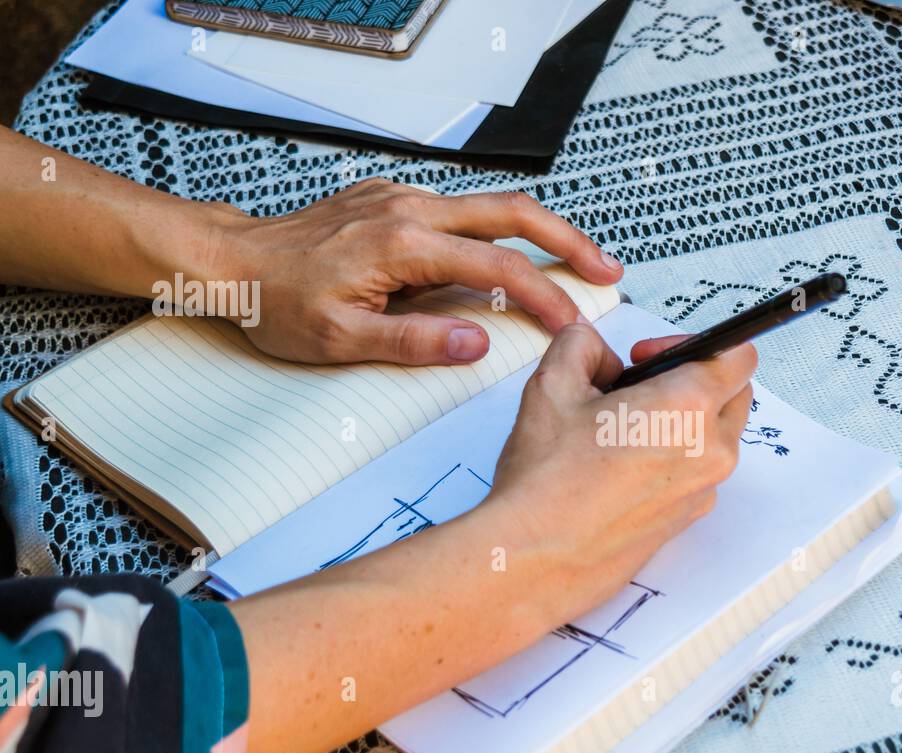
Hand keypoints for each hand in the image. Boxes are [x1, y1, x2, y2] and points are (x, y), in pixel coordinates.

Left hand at [216, 178, 621, 364]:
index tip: (574, 324)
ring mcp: (402, 199)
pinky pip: (460, 211)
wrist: (231, 262)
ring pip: (490, 206)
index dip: (546, 296)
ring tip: (573, 264)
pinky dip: (498, 231)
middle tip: (606, 270)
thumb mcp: (342, 339)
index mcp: (404, 243)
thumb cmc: (278, 302)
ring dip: (538, 233)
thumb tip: (477, 340)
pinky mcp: (393, 200)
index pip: (499, 267)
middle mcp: (410, 209)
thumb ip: (416, 341)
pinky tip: (510, 256)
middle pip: (513, 212)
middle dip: (569, 240)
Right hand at [482, 325, 756, 625]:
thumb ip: (581, 345)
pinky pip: (697, 475)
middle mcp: (709, 450)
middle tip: (639, 388)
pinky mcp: (687, 520)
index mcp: (687, 406)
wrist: (534, 558)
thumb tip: (594, 346)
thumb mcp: (553, 385)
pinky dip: (673, 461)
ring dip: (683, 423)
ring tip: (624, 429)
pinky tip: (622, 468)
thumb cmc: (547, 480)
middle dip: (696, 381)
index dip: (697, 344)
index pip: (739, 356)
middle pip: (734, 396)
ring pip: (715, 438)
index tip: (653, 356)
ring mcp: (703, 490)